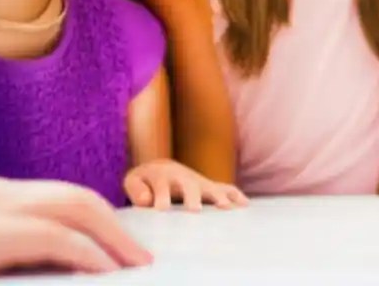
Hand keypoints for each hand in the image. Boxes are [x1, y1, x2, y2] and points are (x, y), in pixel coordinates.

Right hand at [0, 176, 151, 277]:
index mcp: (0, 194)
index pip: (58, 198)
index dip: (90, 217)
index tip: (110, 238)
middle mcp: (11, 194)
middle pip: (80, 200)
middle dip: (114, 226)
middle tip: (138, 256)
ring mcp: (8, 208)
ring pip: (80, 211)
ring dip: (113, 237)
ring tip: (135, 263)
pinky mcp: (2, 232)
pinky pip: (60, 239)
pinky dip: (88, 251)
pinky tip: (106, 270)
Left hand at [124, 158, 248, 210]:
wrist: (162, 168)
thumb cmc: (145, 180)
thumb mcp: (133, 181)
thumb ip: (136, 189)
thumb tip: (147, 200)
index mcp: (163, 175)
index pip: (162, 186)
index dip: (162, 196)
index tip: (162, 209)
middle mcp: (184, 177)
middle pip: (189, 186)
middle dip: (192, 197)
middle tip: (194, 210)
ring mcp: (199, 181)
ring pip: (210, 188)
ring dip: (218, 197)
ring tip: (226, 208)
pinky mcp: (210, 187)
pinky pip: (226, 189)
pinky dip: (236, 196)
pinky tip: (245, 205)